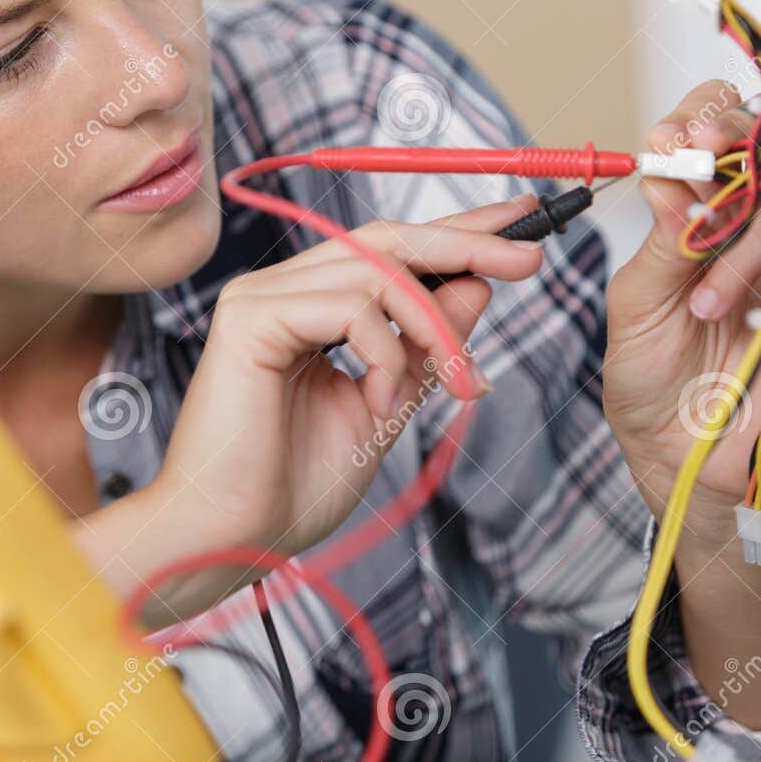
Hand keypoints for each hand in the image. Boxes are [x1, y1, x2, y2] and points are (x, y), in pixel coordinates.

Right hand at [154, 196, 543, 565]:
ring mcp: (260, 297)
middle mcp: (281, 290)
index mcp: (308, 308)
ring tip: (456, 381)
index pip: (390, 251)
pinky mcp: (249, 316)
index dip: (457, 231)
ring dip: (433, 325)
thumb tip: (477, 284)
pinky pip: (348, 305)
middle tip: (529, 256)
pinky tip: (381, 400)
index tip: (522, 222)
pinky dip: (384, 351)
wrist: (231, 539)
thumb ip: (425, 349)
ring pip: (376, 268)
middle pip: (385, 238)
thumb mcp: (387, 408)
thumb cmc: (290, 488)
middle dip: (465, 243)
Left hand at [603, 80, 760, 544]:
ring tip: (699, 293)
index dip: (698, 118)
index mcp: (693, 210)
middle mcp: (742, 222)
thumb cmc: (650, 374)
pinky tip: (729, 302)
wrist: (679, 450)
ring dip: (738, 231)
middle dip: (729, 142)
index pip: (710, 132)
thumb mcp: (636, 299)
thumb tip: (668, 172)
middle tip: (698, 158)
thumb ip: (660, 238)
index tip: (673, 135)